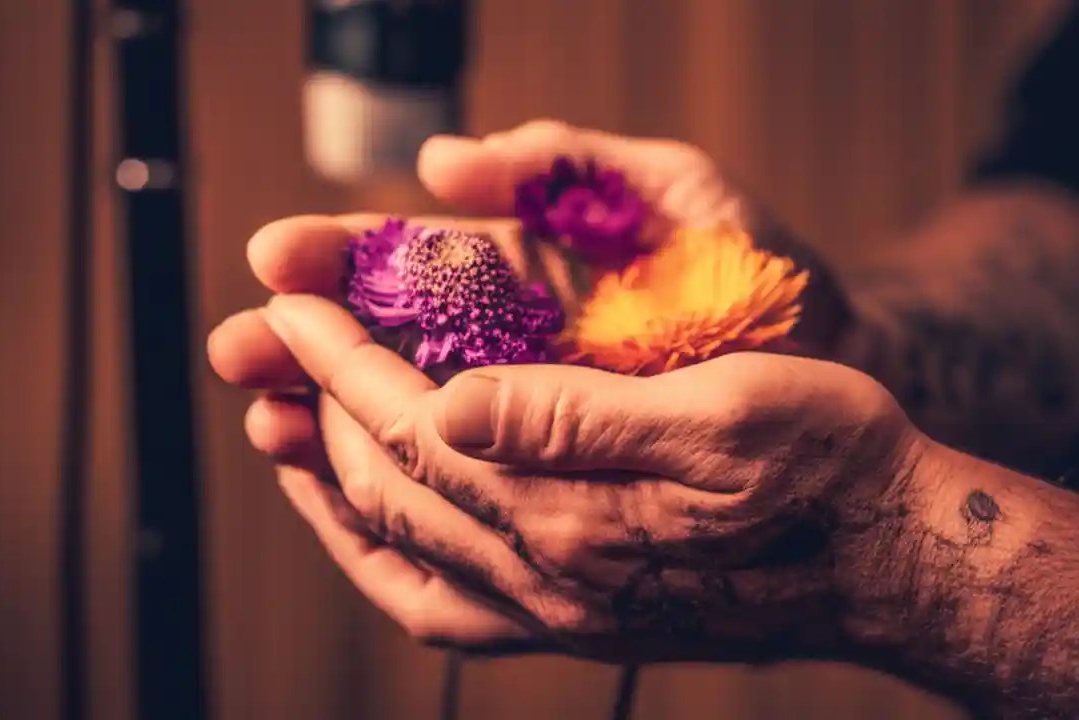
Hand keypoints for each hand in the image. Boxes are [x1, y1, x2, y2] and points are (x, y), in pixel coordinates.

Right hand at [208, 120, 849, 476]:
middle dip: (308, 347)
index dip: (340, 260)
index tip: (277, 260)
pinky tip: (348, 492)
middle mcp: (512, 342)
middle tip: (240, 353)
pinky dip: (406, 489)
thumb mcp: (674, 195)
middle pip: (387, 345)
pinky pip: (467, 485)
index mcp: (528, 269)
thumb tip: (446, 161)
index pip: (410, 261)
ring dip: (332, 423)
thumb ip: (569, 165)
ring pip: (408, 422)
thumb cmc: (762, 271)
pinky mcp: (557, 471)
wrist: (838, 362)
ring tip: (271, 426)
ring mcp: (530, 412)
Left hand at [254, 292, 923, 662]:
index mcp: (575, 515)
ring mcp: (559, 615)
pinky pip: (444, 609)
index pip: (414, 428)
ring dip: (332, 489)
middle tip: (279, 342)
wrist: (891, 558)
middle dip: (320, 405)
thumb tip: (446, 405)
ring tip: (290, 433)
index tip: (295, 306)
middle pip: (390, 488)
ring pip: (400, 556)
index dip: (342, 361)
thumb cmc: (825, 465)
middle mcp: (550, 581)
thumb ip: (572, 416)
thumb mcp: (717, 409)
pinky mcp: (576, 624)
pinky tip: (374, 524)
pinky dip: (384, 560)